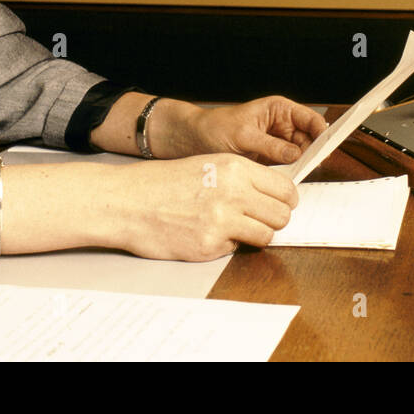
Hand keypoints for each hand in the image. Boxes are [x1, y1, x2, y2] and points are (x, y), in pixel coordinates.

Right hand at [109, 154, 299, 260]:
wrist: (127, 201)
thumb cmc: (162, 182)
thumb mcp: (207, 164)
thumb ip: (240, 178)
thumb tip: (270, 195)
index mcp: (235, 167)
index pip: (285, 188)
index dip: (286, 200)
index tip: (280, 205)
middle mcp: (234, 192)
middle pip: (282, 215)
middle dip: (274, 220)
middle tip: (258, 220)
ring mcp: (223, 220)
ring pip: (266, 235)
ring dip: (255, 235)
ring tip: (233, 228)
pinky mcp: (209, 245)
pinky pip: (236, 249)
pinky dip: (226, 245)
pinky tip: (206, 233)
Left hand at [159, 95, 327, 165]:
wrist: (194, 141)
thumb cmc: (215, 128)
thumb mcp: (243, 136)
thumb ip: (270, 146)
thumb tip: (295, 153)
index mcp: (279, 110)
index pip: (310, 119)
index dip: (322, 132)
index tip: (327, 146)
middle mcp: (282, 125)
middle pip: (310, 140)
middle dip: (313, 152)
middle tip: (311, 166)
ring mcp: (278, 143)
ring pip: (302, 156)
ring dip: (301, 165)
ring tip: (296, 173)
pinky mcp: (271, 160)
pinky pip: (288, 167)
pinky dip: (289, 173)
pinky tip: (285, 179)